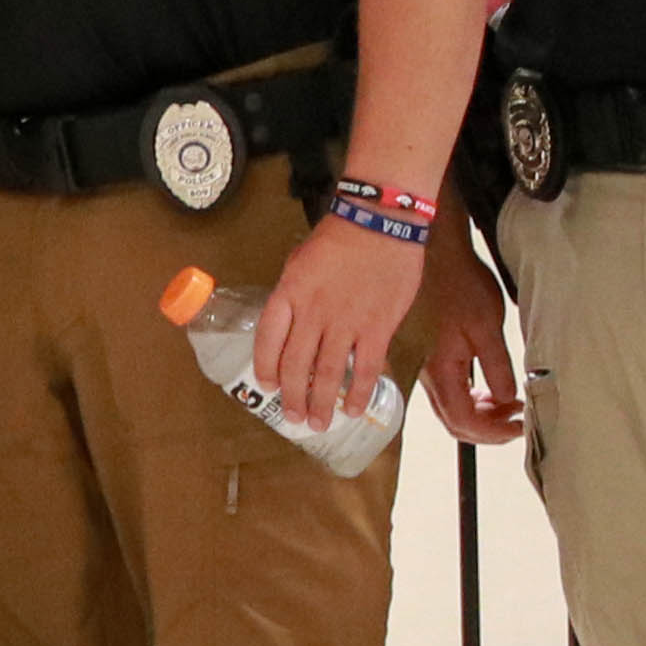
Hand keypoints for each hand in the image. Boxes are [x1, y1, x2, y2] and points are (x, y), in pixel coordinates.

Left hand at [248, 213, 421, 430]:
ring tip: (317, 423)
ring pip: (327, 373)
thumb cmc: (340, 238)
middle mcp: (312, 312)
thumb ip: (294, 295)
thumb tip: (293, 325)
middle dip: (292, 397)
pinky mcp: (377, 328)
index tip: (267, 384)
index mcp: (289, 293)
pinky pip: (364, 369)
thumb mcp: (300, 261)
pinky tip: (351, 409)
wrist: (380, 223)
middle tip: (293, 417)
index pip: (267, 339)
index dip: (265, 366)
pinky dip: (356, 393)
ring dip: (320, 403)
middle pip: (295, 365)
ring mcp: (345, 323)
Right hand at [414, 222, 525, 448]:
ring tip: (508, 405)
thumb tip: (507, 399)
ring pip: (451, 410)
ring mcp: (429, 369)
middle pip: (455, 423)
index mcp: (442, 371)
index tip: (519, 426)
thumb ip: (497, 367)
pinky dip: (472, 400)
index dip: (493, 432)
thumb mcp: (487, 327)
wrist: (436, 257)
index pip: (464, 421)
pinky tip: (489, 389)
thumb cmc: (460, 285)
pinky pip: (450, 393)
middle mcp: (430, 376)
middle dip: (489, 429)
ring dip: (481, 415)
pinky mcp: (433, 358)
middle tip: (517, 420)